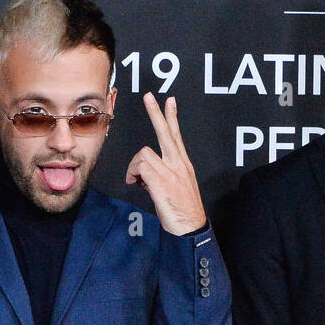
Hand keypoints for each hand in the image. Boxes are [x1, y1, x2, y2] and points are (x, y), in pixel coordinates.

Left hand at [125, 93, 207, 235]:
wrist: (190, 228)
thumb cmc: (182, 212)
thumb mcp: (173, 190)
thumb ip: (159, 178)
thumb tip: (144, 176)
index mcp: (184, 165)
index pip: (177, 136)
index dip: (171, 118)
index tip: (169, 101)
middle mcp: (179, 164)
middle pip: (166, 133)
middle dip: (156, 114)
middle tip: (149, 96)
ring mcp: (171, 172)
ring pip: (144, 153)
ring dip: (135, 166)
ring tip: (136, 181)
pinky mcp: (162, 182)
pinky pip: (141, 167)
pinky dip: (134, 174)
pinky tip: (136, 184)